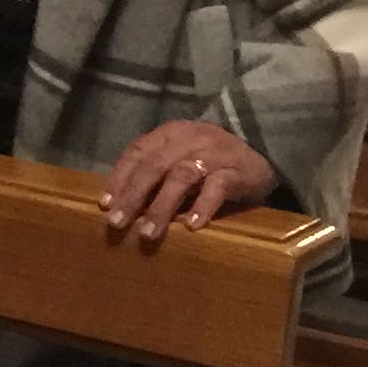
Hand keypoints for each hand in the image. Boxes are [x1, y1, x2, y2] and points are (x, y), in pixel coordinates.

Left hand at [103, 122, 278, 243]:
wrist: (261, 157)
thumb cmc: (212, 163)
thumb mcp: (180, 159)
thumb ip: (156, 175)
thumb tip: (121, 205)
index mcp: (170, 134)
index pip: (137, 152)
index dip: (119, 178)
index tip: (105, 205)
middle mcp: (189, 139)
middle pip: (154, 165)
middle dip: (133, 196)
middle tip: (119, 224)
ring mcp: (214, 153)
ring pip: (181, 177)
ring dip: (162, 206)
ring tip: (149, 232)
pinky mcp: (237, 171)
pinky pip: (217, 187)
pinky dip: (202, 206)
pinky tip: (191, 227)